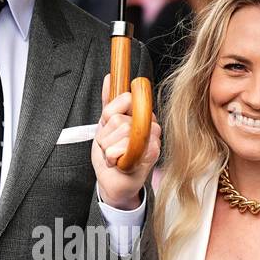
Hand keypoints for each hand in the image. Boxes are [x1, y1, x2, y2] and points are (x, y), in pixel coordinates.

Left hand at [92, 72, 160, 209]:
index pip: (124, 99)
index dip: (110, 114)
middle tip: (111, 147)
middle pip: (119, 119)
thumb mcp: (106, 125)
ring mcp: (153, 141)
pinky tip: (118, 163)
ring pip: (119, 133)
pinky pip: (123, 149)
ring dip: (108, 148)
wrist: (114, 182)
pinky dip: (112, 158)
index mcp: (141, 115)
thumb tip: (109, 77)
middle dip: (106, 136)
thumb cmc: (113, 154)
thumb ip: (109, 102)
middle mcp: (151, 125)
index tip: (109, 126)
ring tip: (114, 156)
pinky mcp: (150, 156)